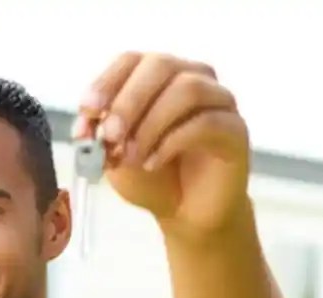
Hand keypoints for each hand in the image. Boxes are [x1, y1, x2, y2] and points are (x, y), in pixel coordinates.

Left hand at [74, 52, 251, 238]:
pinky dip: (172, 143)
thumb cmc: (150, 177)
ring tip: (131, 156)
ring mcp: (217, 100)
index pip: (132, 60)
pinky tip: (153, 163)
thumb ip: (100, 138)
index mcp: (156, 78)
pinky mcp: (235, 128)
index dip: (106, 82)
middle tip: (110, 135)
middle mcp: (191, 78)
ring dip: (151, 124)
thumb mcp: (113, 157)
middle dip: (129, 101)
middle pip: (161, 66)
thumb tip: (86, 126)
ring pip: (187, 89)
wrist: (185, 212)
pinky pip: (206, 121)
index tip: (88, 110)